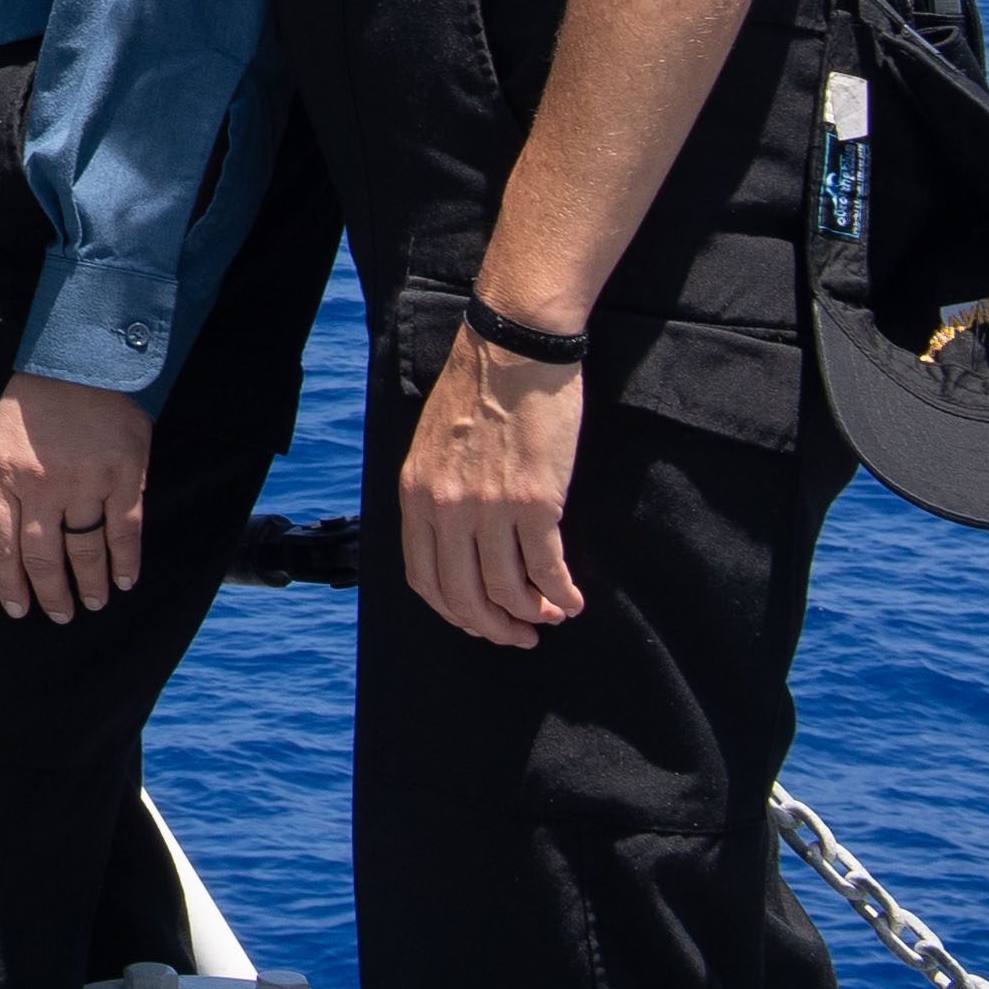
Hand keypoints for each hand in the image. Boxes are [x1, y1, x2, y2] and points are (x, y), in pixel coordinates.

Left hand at [0, 371, 151, 623]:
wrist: (83, 358)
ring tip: (94, 603)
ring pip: (86, 550)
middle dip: (51, 594)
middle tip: (60, 616)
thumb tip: (13, 536)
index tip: (18, 609)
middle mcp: (43, 486)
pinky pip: (125, 531)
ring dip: (90, 584)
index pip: (1, 545)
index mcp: (6, 476)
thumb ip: (8, 485)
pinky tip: (127, 581)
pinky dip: (127, 562)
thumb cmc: (36, 399)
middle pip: (44, 556)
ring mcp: (86, 482)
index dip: (10, 583)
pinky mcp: (125, 476)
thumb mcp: (3, 439)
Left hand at [400, 320, 589, 646]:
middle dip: (493, 627)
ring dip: (532, 615)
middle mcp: (446, 508)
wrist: (513, 351)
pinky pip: (546, 569)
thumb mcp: (433, 447)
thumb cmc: (479, 393)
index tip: (479, 622)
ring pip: (507, 591)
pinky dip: (561, 595)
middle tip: (519, 636)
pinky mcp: (534, 502)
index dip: (454, 612)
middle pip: (464, 596)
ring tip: (551, 617)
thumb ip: (437, 494)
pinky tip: (572, 601)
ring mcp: (489, 508)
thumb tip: (458, 544)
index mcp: (416, 495)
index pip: (425, 579)